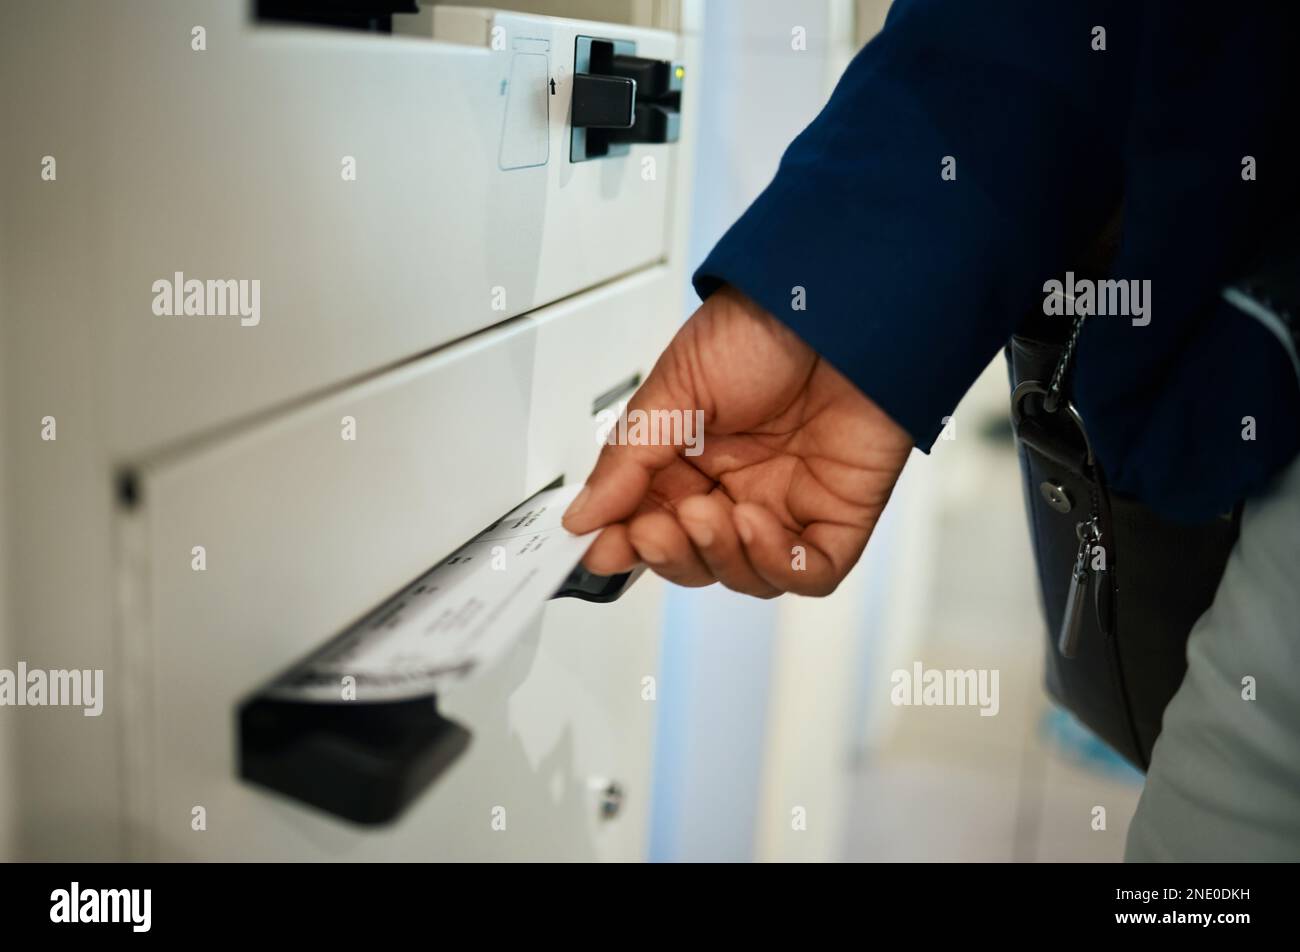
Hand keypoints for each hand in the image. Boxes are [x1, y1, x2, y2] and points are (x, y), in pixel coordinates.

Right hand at [562, 285, 913, 596]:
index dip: (625, 546)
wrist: (838, 303)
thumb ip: (627, 459)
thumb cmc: (761, 327)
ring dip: (719, 558)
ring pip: (746, 575)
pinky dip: (779, 564)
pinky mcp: (840, 513)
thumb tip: (581, 517)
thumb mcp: (674, 389)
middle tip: (654, 528)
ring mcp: (789, 502)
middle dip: (670, 554)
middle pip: (695, 560)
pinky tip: (756, 526)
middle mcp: (738, 485)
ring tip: (707, 514)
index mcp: (691, 458)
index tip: (599, 550)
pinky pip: (810, 572)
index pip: (649, 525)